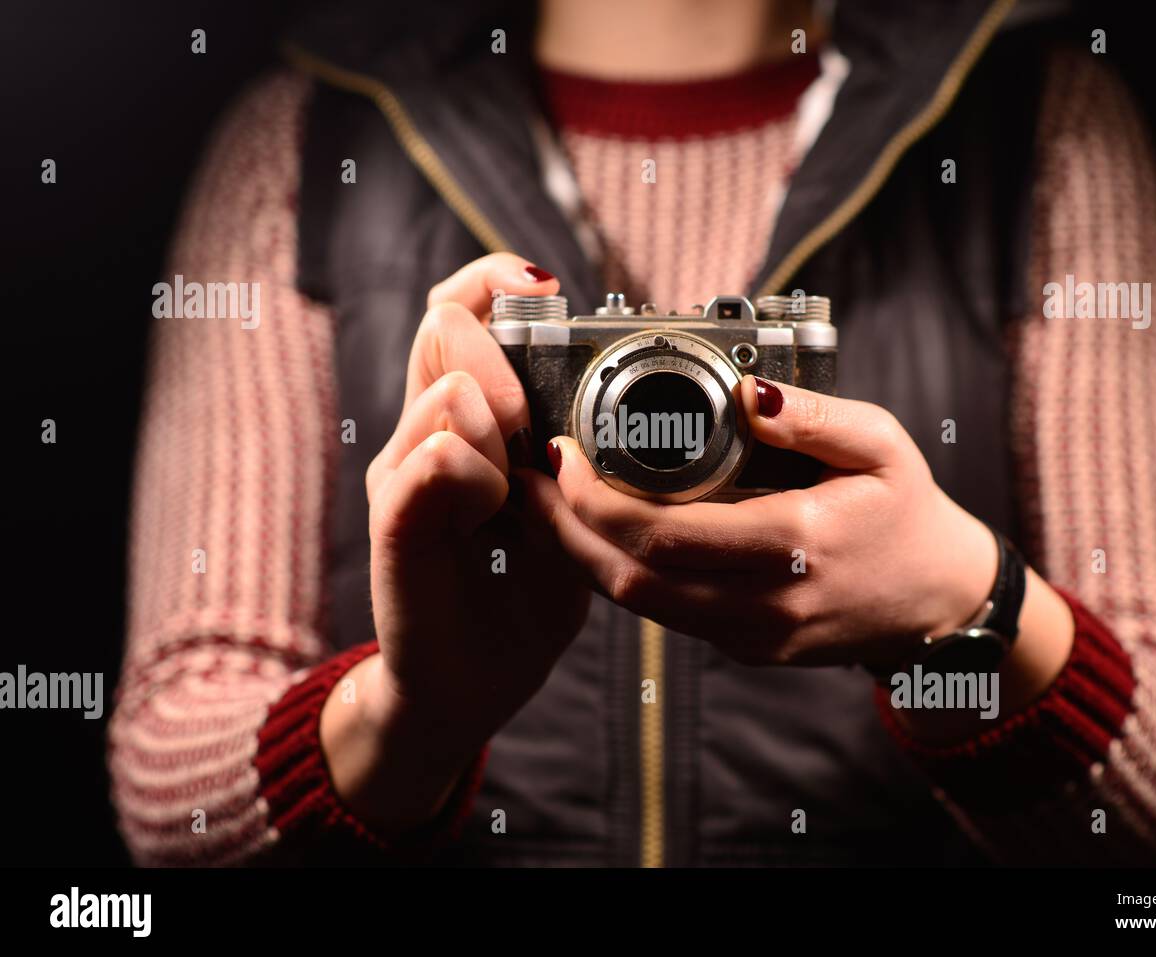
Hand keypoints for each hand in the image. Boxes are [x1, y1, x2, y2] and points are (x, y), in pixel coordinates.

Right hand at [322, 254, 589, 830]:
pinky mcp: (394, 527)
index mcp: (462, 422)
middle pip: (441, 327)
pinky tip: (494, 504)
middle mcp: (423, 434)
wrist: (469, 685)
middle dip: (503, 351)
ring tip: (519, 477)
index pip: (458, 311)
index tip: (546, 288)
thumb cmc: (520, 594)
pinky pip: (425, 464)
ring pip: (442, 391)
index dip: (497, 281)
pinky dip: (471, 471)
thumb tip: (612, 388)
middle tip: (533, 415)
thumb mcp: (565, 511)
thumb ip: (570, 454)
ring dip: (497, 418)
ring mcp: (403, 478)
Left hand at [524, 375, 1068, 689]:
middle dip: (566, 530)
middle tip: (530, 478)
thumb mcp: (882, 445)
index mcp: (798, 545)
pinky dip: (620, 572)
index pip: (669, 534)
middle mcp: (767, 603)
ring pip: (639, 606)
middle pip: (633, 580)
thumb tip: (747, 389)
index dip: (598, 500)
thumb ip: (814, 416)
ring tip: (545, 501)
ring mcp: (754, 635)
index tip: (564, 454)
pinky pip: (665, 614)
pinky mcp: (746, 648)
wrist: (939, 605)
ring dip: (582, 555)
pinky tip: (595, 532)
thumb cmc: (909, 514)